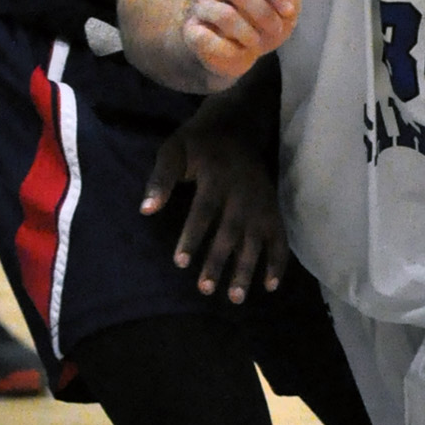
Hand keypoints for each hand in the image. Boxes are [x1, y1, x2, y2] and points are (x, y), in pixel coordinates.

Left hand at [140, 105, 288, 302]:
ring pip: (255, 239)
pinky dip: (278, 262)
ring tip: (235, 298)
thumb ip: (160, 178)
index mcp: (216, 176)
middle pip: (230, 231)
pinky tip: (269, 286)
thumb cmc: (198, 143)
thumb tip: (146, 209)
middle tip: (204, 288)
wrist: (236, 126)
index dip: (193, 236)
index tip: (180, 262)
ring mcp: (260, 202)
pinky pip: (279, 238)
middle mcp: (242, 192)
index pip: (204, 210)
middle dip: (218, 261)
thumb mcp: (174, 149)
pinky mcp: (272, 209)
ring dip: (246, 269)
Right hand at [184, 0, 301, 83]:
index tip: (287, 11)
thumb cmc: (261, 28)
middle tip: (276, 31)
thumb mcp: (283, 19)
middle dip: (263, 14)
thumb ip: (292, 2)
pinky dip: (227, 50)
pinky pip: (206, 37)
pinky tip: (237, 52)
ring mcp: (203, 5)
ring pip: (224, 15)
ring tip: (256, 44)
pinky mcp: (192, 29)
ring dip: (247, 33)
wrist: (236, 56)